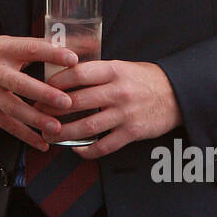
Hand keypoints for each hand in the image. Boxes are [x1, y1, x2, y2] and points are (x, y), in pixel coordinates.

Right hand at [0, 36, 77, 148]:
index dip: (52, 53)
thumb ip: (38, 48)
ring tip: (57, 128)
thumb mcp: (9, 44)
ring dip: (36, 120)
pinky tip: (42, 143)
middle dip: (44, 94)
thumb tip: (75, 47)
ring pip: (13, 108)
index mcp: (5, 49)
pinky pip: (7, 125)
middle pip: (20, 84)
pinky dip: (25, 136)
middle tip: (66, 102)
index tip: (73, 59)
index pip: (30, 49)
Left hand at [52, 59, 181, 158]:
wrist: (177, 94)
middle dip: (52, 109)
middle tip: (38, 112)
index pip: (78, 74)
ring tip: (50, 134)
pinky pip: (104, 146)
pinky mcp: (132, 132)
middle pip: (77, 101)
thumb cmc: (145, 79)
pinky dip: (87, 150)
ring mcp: (125, 114)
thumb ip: (97, 72)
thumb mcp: (122, 66)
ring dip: (64, 132)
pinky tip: (76, 149)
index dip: (56, 81)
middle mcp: (118, 92)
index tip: (42, 86)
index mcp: (114, 71)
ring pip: (86, 126)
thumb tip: (65, 75)